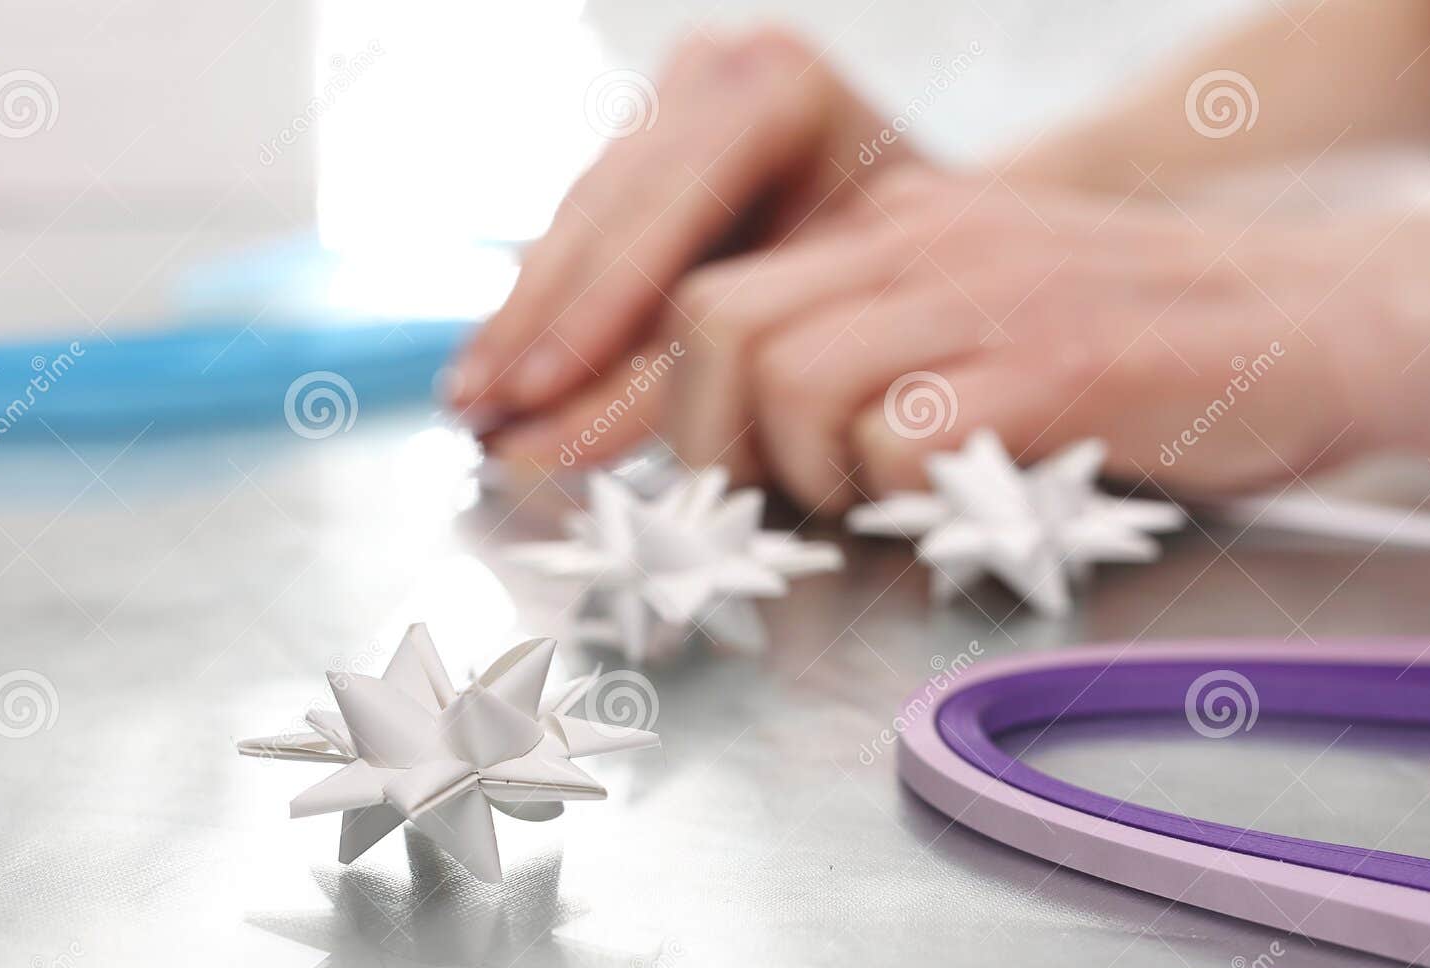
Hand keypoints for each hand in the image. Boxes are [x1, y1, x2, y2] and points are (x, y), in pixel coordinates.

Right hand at [448, 26, 920, 460]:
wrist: (959, 235)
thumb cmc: (920, 286)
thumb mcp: (819, 320)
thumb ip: (696, 370)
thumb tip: (548, 439)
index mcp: (778, 86)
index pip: (658, 210)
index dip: (591, 313)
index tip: (532, 392)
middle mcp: (721, 66)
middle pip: (606, 213)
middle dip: (538, 325)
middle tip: (476, 410)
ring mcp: (684, 86)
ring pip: (584, 218)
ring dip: (524, 316)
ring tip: (470, 399)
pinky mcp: (660, 122)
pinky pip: (592, 223)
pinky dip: (553, 299)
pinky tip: (506, 359)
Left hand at [549, 168, 1392, 512]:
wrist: (1319, 322)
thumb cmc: (1142, 356)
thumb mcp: (984, 325)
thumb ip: (877, 363)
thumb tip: (764, 457)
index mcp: (893, 232)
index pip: (709, 296)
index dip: (667, 408)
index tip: (681, 488)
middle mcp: (923, 242)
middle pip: (718, 324)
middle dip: (711, 442)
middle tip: (767, 506)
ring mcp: (988, 296)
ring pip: (796, 377)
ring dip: (809, 472)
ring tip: (878, 505)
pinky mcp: (1060, 362)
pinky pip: (910, 431)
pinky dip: (907, 495)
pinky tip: (963, 503)